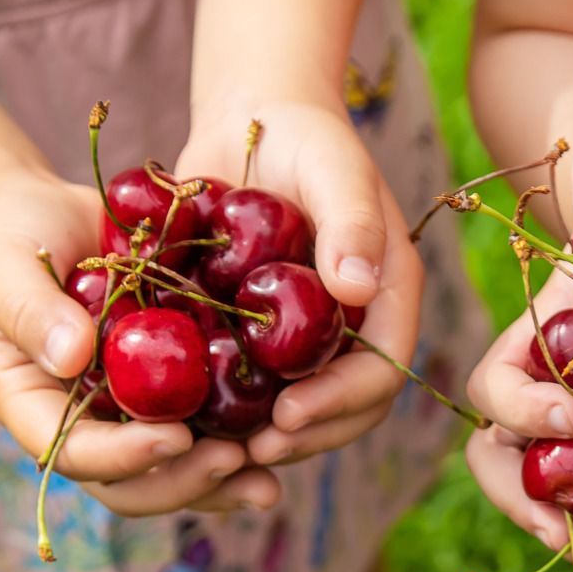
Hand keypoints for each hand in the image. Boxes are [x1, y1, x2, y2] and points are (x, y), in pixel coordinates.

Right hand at [0, 168, 268, 515]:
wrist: (44, 219)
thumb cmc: (9, 240)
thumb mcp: (6, 268)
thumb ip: (33, 312)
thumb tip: (73, 357)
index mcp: (35, 410)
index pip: (76, 454)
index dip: (125, 456)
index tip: (172, 437)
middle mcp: (86, 426)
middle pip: (133, 484)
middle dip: (185, 480)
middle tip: (235, 461)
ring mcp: (130, 416)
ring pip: (176, 470)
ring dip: (223, 481)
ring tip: (268, 478)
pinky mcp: (171, 393)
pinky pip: (207, 428)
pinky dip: (244, 438)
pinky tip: (290, 435)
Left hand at [176, 99, 421, 469]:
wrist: (250, 120)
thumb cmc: (302, 135)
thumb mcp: (332, 168)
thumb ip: (350, 221)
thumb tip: (358, 288)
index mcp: (386, 297)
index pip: (379, 372)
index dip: (339, 403)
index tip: (288, 414)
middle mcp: (353, 329)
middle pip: (344, 409)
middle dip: (302, 437)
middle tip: (249, 451)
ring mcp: (308, 340)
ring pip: (298, 411)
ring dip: (263, 438)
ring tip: (216, 451)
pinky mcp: (262, 339)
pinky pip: (252, 389)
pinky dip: (225, 410)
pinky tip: (186, 422)